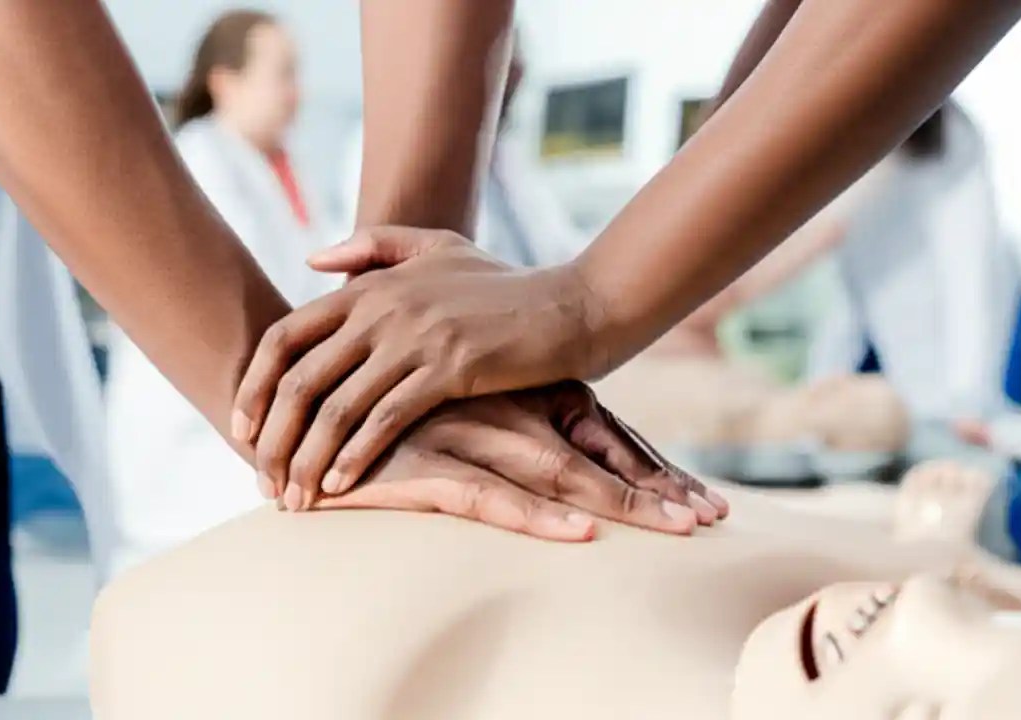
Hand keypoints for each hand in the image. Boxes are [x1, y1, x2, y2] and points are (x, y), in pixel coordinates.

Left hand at [233, 227, 614, 508]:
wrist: (573, 304)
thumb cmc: (505, 285)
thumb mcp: (438, 248)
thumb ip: (374, 247)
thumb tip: (311, 259)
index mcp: (371, 286)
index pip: (286, 335)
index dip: (256, 385)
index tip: (243, 427)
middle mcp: (382, 309)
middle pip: (301, 379)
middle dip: (274, 438)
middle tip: (264, 479)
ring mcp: (415, 338)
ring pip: (337, 407)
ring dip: (309, 459)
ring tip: (297, 496)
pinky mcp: (450, 368)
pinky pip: (385, 419)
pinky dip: (357, 456)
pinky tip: (343, 485)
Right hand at [299, 383, 728, 535]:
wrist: (304, 376)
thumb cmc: (387, 382)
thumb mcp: (454, 382)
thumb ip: (508, 399)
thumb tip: (567, 424)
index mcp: (522, 394)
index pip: (605, 435)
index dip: (655, 467)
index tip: (706, 501)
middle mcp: (507, 411)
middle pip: (599, 456)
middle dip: (659, 491)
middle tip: (715, 520)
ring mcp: (470, 435)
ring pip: (560, 474)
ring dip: (623, 503)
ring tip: (678, 530)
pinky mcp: (426, 465)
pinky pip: (491, 496)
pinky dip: (536, 515)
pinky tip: (578, 533)